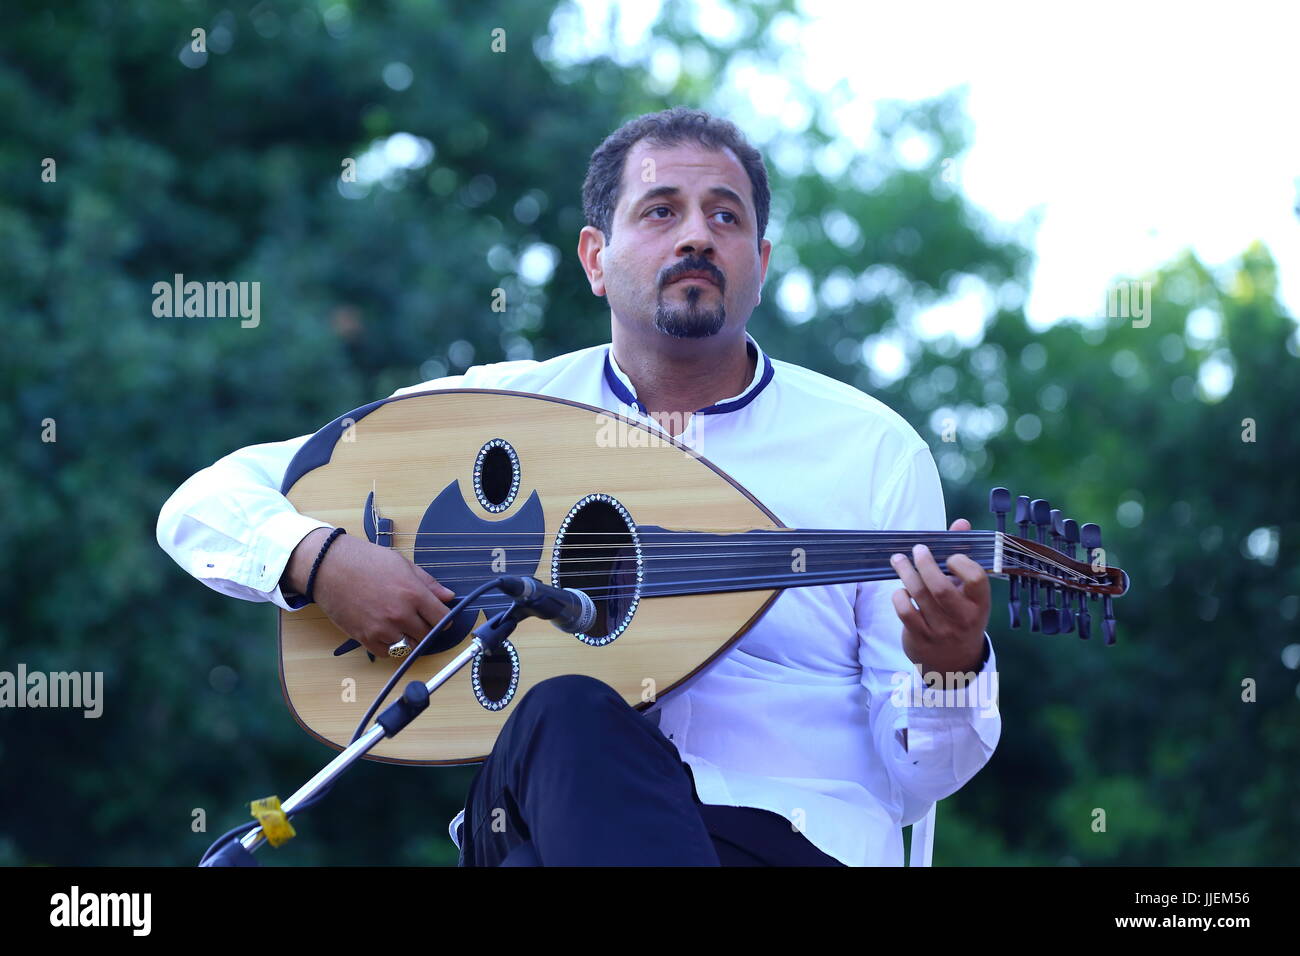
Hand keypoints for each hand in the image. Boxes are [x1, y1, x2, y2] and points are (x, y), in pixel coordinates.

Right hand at [285, 529, 457, 657]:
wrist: (329, 567)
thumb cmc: (365, 561)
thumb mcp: (402, 564)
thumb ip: (428, 583)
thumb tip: (448, 596)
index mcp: (413, 593)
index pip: (442, 618)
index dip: (445, 619)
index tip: (441, 618)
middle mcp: (400, 614)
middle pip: (427, 634)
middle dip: (427, 628)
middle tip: (419, 619)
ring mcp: (382, 629)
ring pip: (409, 646)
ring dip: (409, 639)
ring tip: (402, 625)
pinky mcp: (365, 638)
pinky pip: (387, 653)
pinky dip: (391, 646)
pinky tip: (387, 632)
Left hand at [889, 518, 990, 677]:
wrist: (954, 662)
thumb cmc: (961, 616)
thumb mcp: (968, 592)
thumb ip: (964, 556)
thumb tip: (961, 522)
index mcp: (980, 604)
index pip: (976, 579)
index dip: (961, 562)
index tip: (951, 556)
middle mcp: (962, 618)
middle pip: (940, 586)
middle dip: (925, 563)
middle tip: (918, 549)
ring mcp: (941, 630)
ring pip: (919, 595)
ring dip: (906, 572)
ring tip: (898, 559)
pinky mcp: (920, 637)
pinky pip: (905, 612)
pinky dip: (899, 597)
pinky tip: (900, 590)